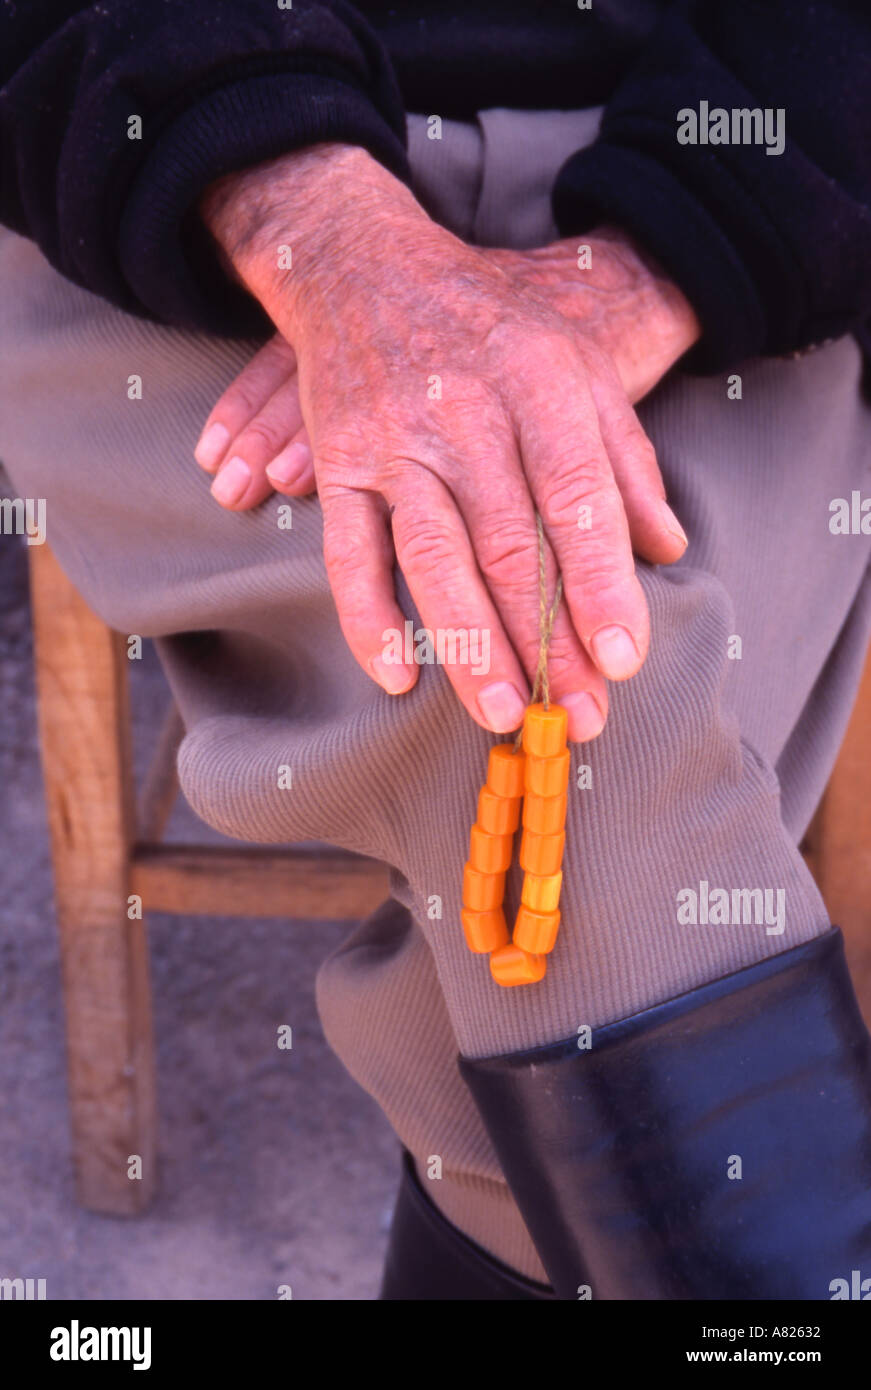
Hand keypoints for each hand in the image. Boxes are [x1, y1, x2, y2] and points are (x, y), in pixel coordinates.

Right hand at [198, 145, 691, 740]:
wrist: (366, 268)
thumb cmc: (490, 329)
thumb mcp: (577, 367)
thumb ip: (625, 458)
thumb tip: (668, 548)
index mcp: (539, 385)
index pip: (578, 498)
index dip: (602, 583)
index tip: (622, 658)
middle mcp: (467, 416)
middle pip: (512, 547)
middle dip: (548, 642)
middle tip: (578, 715)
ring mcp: (395, 443)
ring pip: (433, 558)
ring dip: (469, 644)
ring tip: (503, 715)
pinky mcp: (340, 465)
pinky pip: (348, 554)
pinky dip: (368, 619)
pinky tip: (396, 677)